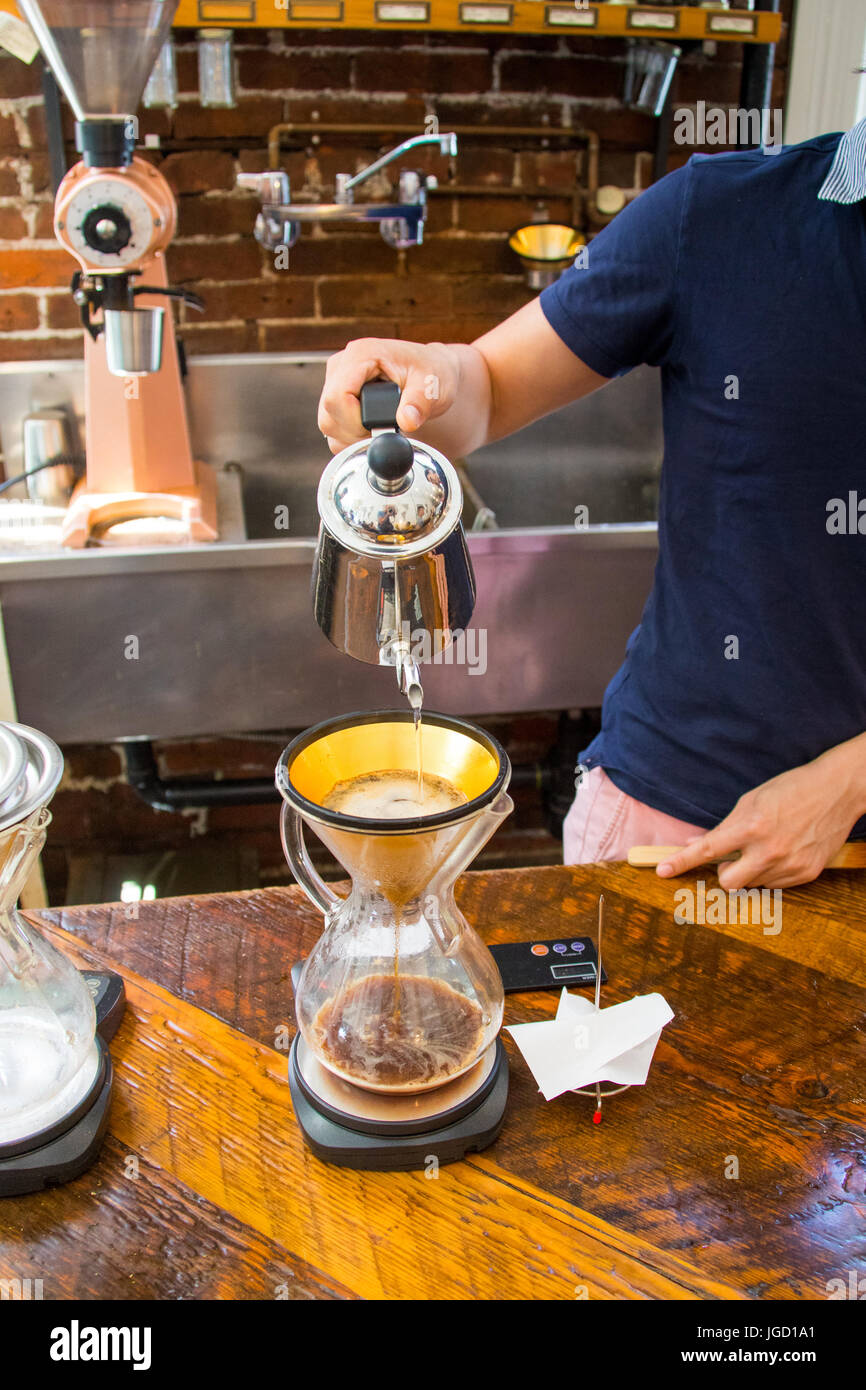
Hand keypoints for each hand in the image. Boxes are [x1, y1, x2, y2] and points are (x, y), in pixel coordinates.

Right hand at [317, 337, 461, 451]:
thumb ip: (420, 402)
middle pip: (329, 412)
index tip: (380, 429)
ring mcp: (335, 381)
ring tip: (381, 429)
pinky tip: (372, 431)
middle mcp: (342, 365)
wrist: (430, 372)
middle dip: (355, 433)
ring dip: (352, 437)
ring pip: (327, 423)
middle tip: (384, 432)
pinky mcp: (336, 398)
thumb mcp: (432, 385)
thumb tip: (407, 421)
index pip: (337, 396)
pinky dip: (350, 438)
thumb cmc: (430, 373)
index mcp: (361, 354)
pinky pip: (332, 427)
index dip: (355, 421)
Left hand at [656, 742, 865, 888]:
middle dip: (724, 873)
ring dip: (750, 871)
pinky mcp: (806, 874)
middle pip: (728, 882)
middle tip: (733, 857)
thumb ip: (724, 826)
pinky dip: (770, 872)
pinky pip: (775, 884)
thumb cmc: (790, 789)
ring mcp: (789, 865)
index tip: (662, 871)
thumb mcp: (751, 800)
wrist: (837, 791)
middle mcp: (770, 850)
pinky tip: (783, 851)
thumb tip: (697, 843)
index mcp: (752, 826)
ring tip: (766, 846)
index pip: (708, 850)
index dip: (682, 862)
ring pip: (752, 884)